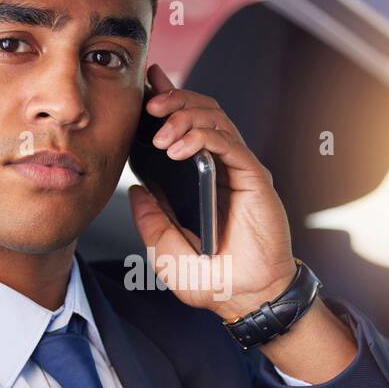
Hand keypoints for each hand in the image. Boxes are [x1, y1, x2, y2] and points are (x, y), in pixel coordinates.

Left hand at [127, 64, 296, 319]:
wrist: (245, 298)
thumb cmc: (213, 280)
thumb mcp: (165, 251)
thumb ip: (150, 219)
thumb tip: (135, 190)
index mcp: (200, 180)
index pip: (185, 127)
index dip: (167, 102)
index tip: (145, 88)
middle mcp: (221, 168)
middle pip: (201, 113)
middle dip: (173, 100)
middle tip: (149, 106)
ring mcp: (238, 170)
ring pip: (215, 120)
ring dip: (184, 116)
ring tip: (160, 133)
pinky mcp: (253, 178)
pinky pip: (228, 143)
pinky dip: (202, 137)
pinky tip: (179, 148)